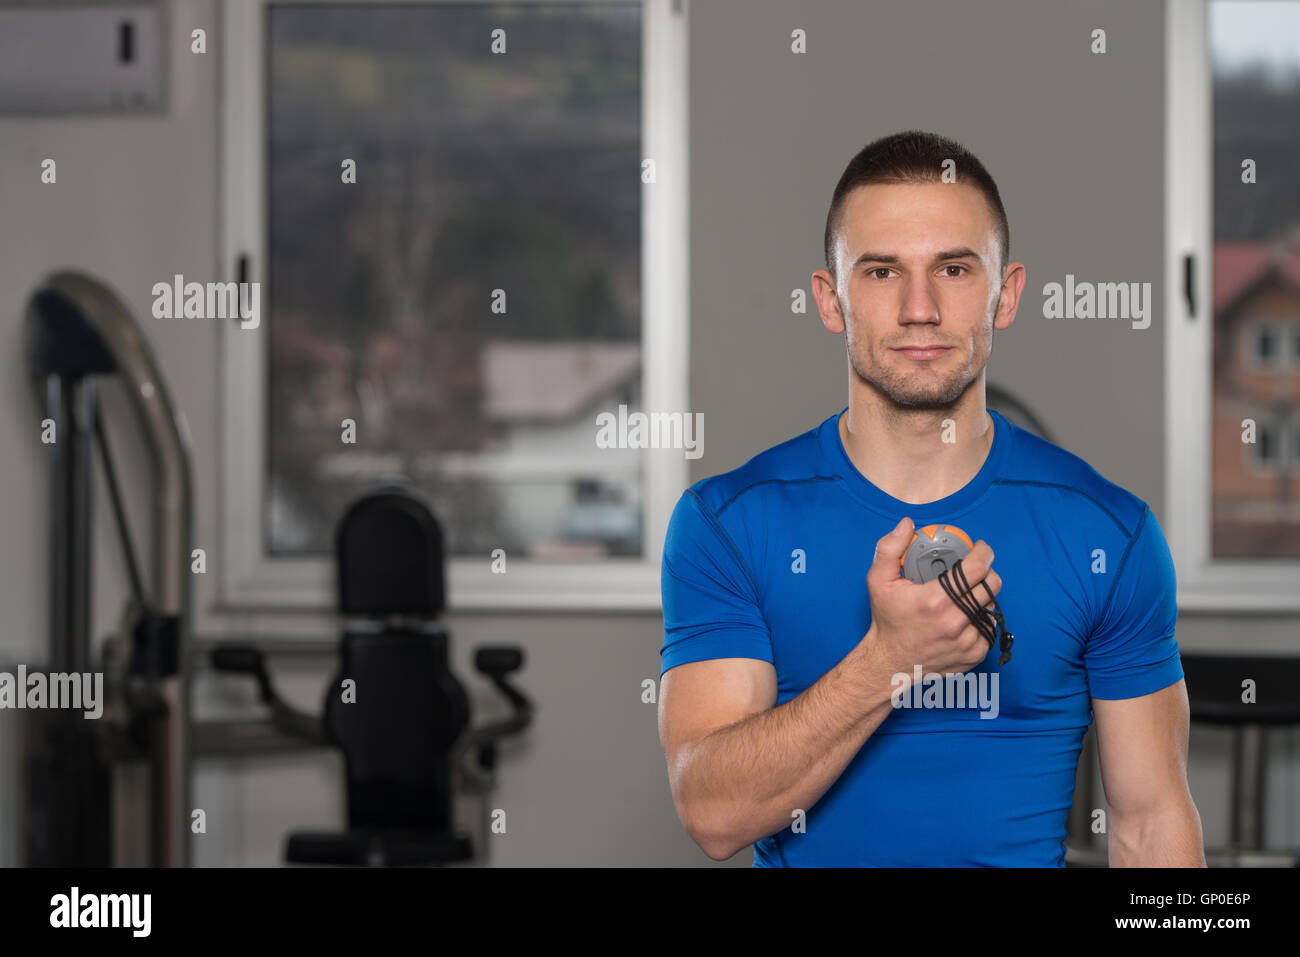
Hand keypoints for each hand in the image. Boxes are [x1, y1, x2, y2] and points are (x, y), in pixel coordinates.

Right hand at [864, 516, 1002, 680]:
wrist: (889, 664)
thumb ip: (889, 548)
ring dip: (982, 597)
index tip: (980, 548)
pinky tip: (965, 616)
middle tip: (975, 570)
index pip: (977, 568)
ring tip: (966, 594)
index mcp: (936, 600)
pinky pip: (989, 627)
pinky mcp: (974, 655)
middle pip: (992, 586)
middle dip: (987, 572)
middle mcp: (955, 622)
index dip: (983, 552)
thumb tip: (907, 524)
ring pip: (992, 607)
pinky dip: (981, 618)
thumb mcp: (878, 581)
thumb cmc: (887, 621)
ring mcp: (968, 641)